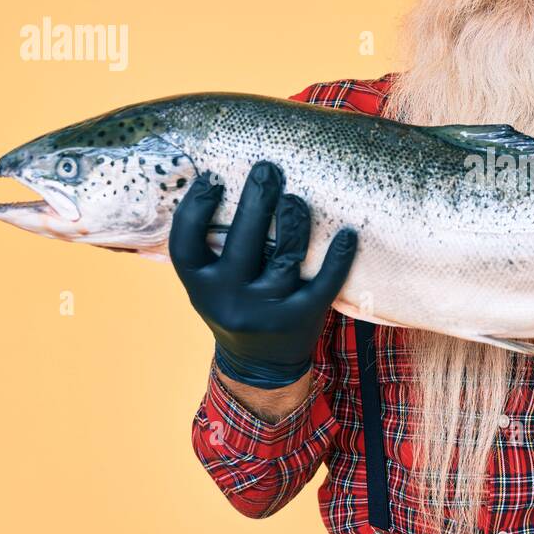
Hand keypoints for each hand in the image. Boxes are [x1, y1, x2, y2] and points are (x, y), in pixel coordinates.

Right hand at [169, 160, 357, 388]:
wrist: (259, 364)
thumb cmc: (234, 304)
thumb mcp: (210, 284)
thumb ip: (211, 247)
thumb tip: (217, 181)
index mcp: (200, 286)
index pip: (186, 244)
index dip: (195, 209)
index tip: (212, 178)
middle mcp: (230, 299)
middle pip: (242, 241)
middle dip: (257, 199)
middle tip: (268, 169)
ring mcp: (268, 310)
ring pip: (286, 256)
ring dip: (294, 220)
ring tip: (296, 198)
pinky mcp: (303, 317)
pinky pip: (324, 283)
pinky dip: (338, 258)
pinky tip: (347, 234)